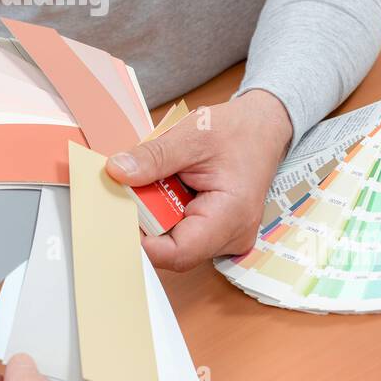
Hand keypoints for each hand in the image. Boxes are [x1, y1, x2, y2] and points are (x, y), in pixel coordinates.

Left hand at [104, 89, 292, 271]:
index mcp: (232, 216)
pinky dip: (165, 213)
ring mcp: (226, 236)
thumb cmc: (238, 130)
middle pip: (174, 249)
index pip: (179, 253)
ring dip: (154, 216)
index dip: (142, 243)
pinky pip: (183, 231)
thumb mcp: (191, 136)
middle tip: (124, 192)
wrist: (264, 127)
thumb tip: (117, 172)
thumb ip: (153, 157)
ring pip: (175, 242)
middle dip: (145, 223)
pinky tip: (163, 188)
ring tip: (148, 184)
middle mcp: (232, 236)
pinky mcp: (218, 231)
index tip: (116, 217)